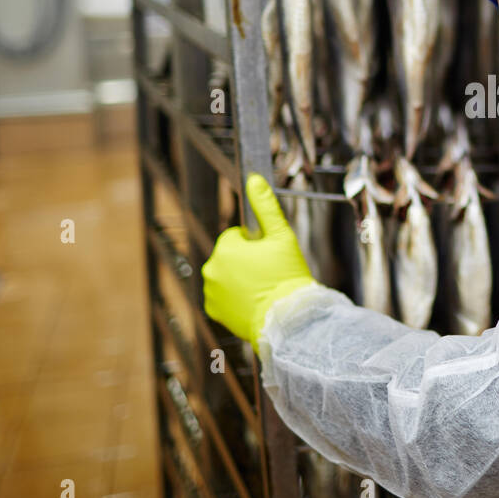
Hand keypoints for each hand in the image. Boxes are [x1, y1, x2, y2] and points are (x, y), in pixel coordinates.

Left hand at [202, 173, 314, 352]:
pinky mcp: (213, 310)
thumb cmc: (286, 276)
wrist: (287, 318)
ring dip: (238, 278)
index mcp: (225, 248)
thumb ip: (265, 205)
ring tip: (262, 288)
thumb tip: (254, 178)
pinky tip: (252, 301)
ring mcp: (211, 291)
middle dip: (245, 260)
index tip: (268, 255)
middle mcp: (211, 269)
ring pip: (225, 275)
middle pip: (229, 256)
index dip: (255, 243)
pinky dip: (233, 298)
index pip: (236, 236)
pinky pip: (222, 297)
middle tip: (268, 272)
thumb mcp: (282, 236)